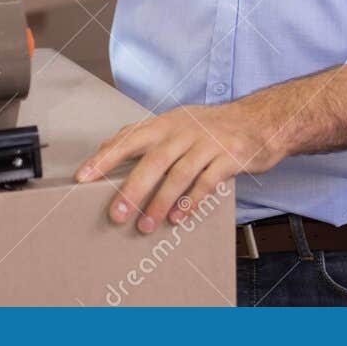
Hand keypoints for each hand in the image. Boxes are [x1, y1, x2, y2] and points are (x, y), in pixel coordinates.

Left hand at [74, 100, 281, 233]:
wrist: (263, 119)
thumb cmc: (214, 126)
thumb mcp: (179, 122)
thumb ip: (146, 136)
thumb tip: (107, 148)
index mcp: (168, 122)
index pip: (130, 137)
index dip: (106, 156)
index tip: (83, 177)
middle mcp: (186, 130)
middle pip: (154, 159)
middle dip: (133, 188)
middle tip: (116, 214)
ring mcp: (209, 142)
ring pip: (179, 174)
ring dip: (160, 202)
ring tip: (146, 225)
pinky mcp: (230, 157)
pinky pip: (207, 181)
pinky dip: (191, 201)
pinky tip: (179, 218)